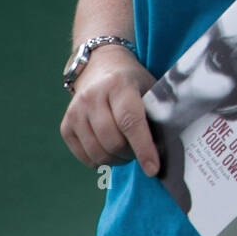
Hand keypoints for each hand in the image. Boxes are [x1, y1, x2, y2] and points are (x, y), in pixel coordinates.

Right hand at [60, 49, 161, 176]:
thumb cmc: (133, 82)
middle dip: (131, 154)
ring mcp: (76, 111)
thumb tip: (170, 146)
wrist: (100, 67)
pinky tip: (110, 149)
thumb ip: (159, 112)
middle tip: (140, 150)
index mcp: (119, 85)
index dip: (143, 148)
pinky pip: (84, 157)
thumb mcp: (149, 88)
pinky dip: (100, 161)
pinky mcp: (66, 125)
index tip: (153, 168)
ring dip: (117, 159)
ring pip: (98, 153)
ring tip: (126, 149)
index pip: (130, 121)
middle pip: (113, 141)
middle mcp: (93, 97)